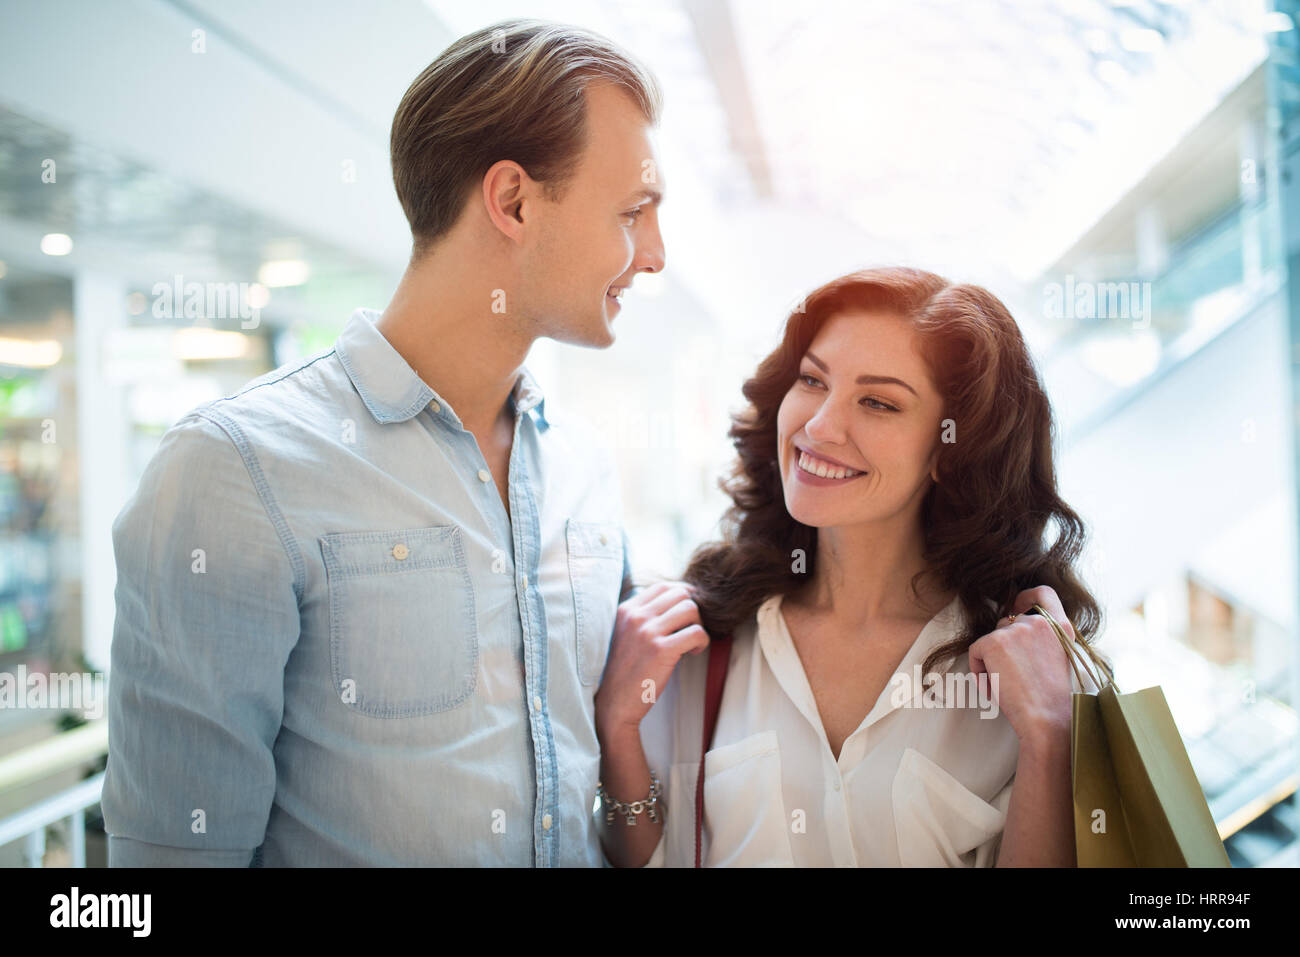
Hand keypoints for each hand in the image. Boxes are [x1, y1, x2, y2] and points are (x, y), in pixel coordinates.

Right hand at [594, 581, 708, 742]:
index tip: (686, 615)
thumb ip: (644, 616)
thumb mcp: (626, 634)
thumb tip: (678, 601)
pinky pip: (696, 632)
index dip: (682, 597)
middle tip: (690, 630)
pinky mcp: (661, 650)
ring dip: (698, 625)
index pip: (663, 586)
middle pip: (680, 594)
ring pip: (690, 609)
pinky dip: (702, 642)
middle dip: (693, 611)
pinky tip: (693, 653)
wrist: (615, 703)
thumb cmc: (625, 670)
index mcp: (626, 610)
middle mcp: (636, 616)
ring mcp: (648, 631)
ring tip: (691, 642)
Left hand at [967, 586, 1073, 747]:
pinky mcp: (993, 642)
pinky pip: (975, 652)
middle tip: (1014, 679)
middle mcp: (1038, 622)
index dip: (1027, 596)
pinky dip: (979, 672)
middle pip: (1008, 624)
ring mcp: (1015, 630)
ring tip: (1007, 687)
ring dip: (992, 662)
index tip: (1017, 607)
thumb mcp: (1059, 658)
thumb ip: (1043, 639)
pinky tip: (995, 689)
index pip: (1044, 593)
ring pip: (991, 640)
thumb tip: (1015, 628)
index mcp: (1061, 626)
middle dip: (1004, 649)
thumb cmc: (1052, 699)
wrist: (1047, 718)